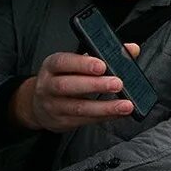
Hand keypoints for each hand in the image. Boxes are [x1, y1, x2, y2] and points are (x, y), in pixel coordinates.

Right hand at [10, 44, 140, 132]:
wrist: (39, 105)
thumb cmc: (64, 77)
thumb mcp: (76, 63)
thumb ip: (103, 55)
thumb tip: (132, 49)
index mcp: (52, 66)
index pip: (63, 62)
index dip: (82, 64)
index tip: (102, 65)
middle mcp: (49, 85)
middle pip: (68, 85)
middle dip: (95, 85)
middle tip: (117, 84)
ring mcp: (53, 105)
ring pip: (78, 107)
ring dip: (104, 107)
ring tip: (125, 105)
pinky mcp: (62, 121)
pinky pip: (85, 120)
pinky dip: (105, 117)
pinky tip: (120, 113)